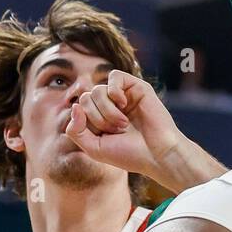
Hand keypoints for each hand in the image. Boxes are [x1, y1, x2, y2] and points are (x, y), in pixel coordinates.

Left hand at [64, 69, 180, 179]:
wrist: (157, 155)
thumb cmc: (129, 154)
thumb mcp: (94, 148)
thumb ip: (76, 131)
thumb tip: (74, 106)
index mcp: (99, 118)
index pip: (78, 109)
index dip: (85, 123)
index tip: (103, 136)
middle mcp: (110, 105)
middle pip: (86, 97)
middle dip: (96, 117)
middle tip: (115, 130)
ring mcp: (124, 95)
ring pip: (98, 89)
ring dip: (107, 110)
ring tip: (123, 124)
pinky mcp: (137, 87)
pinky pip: (114, 76)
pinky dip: (114, 90)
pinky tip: (124, 104)